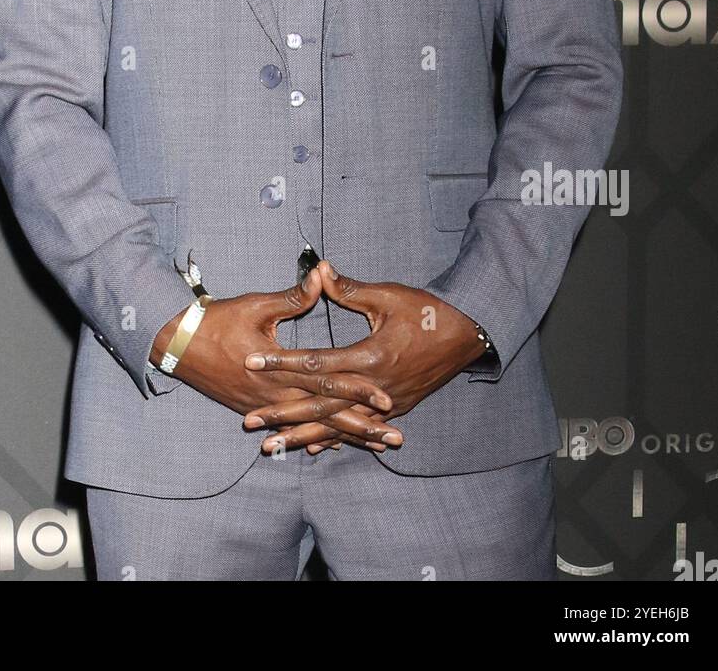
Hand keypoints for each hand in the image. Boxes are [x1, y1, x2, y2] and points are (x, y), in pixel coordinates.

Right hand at [149, 267, 397, 449]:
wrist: (176, 344)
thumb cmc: (217, 320)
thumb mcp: (257, 305)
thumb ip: (293, 296)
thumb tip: (322, 273)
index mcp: (279, 370)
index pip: (327, 384)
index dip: (358, 391)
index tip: (386, 399)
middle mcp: (274, 395)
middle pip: (326, 416)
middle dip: (362, 428)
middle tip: (394, 438)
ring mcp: (264, 407)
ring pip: (310, 427)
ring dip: (344, 437)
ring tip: (376, 446)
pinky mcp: (254, 408)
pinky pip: (289, 428)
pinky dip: (313, 437)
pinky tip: (332, 445)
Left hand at [242, 259, 486, 452]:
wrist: (467, 333)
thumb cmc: (426, 310)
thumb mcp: (386, 296)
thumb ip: (348, 289)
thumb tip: (319, 269)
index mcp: (369, 357)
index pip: (315, 363)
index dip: (282, 363)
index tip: (251, 362)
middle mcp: (375, 387)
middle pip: (320, 405)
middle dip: (283, 415)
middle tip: (251, 422)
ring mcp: (386, 403)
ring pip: (337, 424)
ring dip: (304, 435)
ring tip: (271, 446)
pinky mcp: (395, 408)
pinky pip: (359, 428)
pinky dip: (335, 437)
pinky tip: (313, 448)